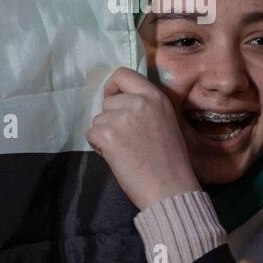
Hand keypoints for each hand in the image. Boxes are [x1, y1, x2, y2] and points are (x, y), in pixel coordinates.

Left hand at [86, 67, 199, 209]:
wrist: (170, 188)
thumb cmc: (170, 161)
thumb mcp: (165, 121)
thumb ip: (145, 107)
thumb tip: (119, 101)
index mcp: (155, 96)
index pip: (122, 74)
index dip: (112, 87)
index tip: (113, 101)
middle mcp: (139, 102)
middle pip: (108, 101)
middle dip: (111, 118)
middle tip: (127, 139)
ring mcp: (122, 117)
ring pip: (98, 119)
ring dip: (105, 135)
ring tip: (126, 151)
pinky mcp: (108, 135)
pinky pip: (92, 134)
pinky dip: (100, 147)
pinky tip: (118, 158)